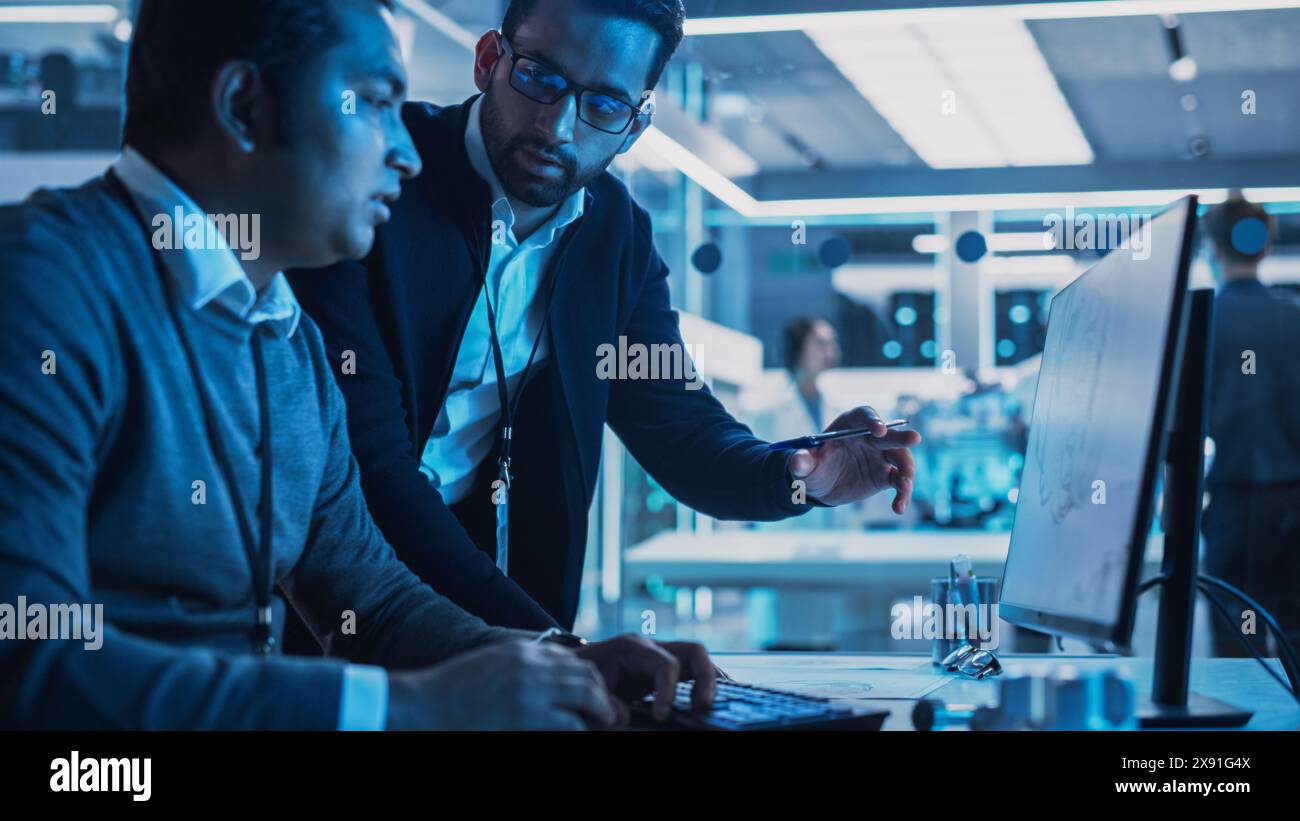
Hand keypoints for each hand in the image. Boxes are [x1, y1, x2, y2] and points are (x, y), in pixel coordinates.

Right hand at [386, 639, 617, 729]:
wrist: (421, 704)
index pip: (571, 659)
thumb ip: (518, 667)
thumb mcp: (488, 665)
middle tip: (614, 712)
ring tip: (610, 722)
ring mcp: (530, 689)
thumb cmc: (449, 691)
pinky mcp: (527, 716)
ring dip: (603, 710)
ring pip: (587, 694)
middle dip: (603, 693)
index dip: (590, 678)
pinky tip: (584, 734)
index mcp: (521, 651)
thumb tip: (546, 680)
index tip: (597, 694)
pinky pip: (570, 722)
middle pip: (585, 673)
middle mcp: (531, 665)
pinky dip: (582, 730)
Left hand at [577, 634, 715, 723]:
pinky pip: (691, 673)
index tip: (661, 717)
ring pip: (698, 661)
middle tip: (704, 707)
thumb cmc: (576, 677)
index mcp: (631, 648)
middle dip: (706, 678)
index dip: (668, 691)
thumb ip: (604, 701)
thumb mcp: (586, 687)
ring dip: (711, 682)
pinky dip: (705, 686)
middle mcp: (651, 647)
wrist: (567, 667)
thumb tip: (622, 718)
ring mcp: (659, 656)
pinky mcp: (661, 670)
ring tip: (719, 707)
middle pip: (694, 651)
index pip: (665, 663)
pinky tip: (710, 704)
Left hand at [787, 405, 921, 511]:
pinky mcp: (885, 476)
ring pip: (901, 459)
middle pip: (889, 434)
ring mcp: (880, 456)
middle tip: (915, 438)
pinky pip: (899, 482)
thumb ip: (802, 461)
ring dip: (907, 471)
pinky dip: (902, 494)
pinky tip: (898, 508)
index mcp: (849, 426)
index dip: (872, 420)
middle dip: (901, 437)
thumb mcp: (804, 466)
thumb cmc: (812, 467)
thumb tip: (797, 460)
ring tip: (904, 486)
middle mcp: (869, 438)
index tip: (879, 429)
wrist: (820, 487)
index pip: (863, 416)